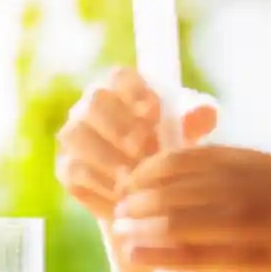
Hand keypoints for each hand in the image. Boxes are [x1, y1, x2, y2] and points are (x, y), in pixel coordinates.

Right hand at [55, 67, 217, 220]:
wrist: (155, 188)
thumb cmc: (173, 147)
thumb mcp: (192, 131)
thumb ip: (198, 117)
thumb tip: (203, 112)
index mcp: (123, 88)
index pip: (120, 77)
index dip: (134, 91)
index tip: (155, 113)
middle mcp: (93, 106)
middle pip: (94, 102)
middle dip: (119, 125)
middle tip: (143, 148)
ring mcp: (76, 135)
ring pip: (76, 134)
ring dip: (105, 155)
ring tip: (131, 175)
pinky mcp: (67, 167)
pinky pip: (73, 170)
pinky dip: (97, 183)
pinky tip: (120, 194)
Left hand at [111, 145, 270, 271]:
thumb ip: (237, 170)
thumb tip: (191, 173)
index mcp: (248, 161)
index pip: (176, 159)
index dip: (143, 171)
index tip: (130, 182)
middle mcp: (244, 187)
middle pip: (167, 188)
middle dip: (133, 199)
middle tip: (118, 209)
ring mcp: (250, 225)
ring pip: (174, 221)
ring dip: (138, 226)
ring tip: (122, 232)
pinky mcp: (256, 261)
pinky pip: (195, 256)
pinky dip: (158, 255)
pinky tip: (137, 255)